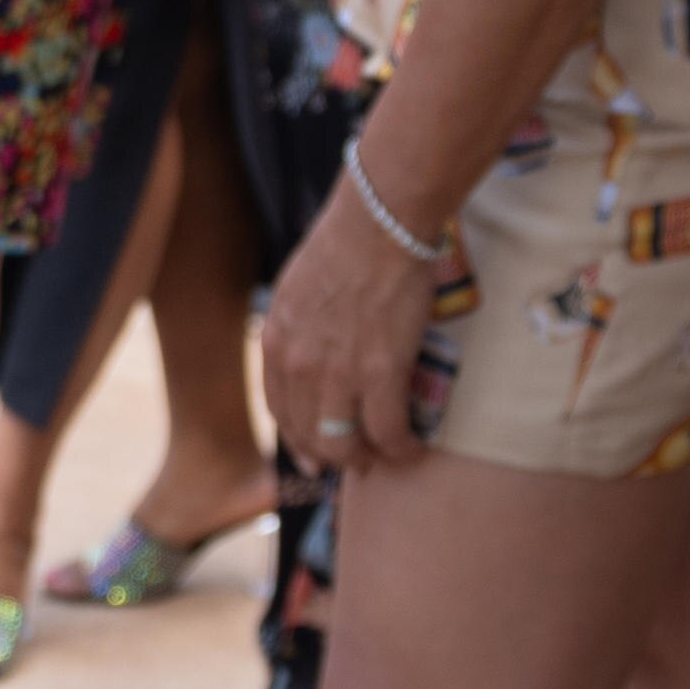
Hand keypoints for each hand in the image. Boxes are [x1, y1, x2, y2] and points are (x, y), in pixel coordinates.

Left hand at [261, 189, 444, 471]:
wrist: (377, 227)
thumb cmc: (346, 247)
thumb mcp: (298, 290)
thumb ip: (299, 327)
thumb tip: (311, 349)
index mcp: (276, 341)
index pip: (279, 409)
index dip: (298, 438)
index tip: (314, 455)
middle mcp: (298, 363)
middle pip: (308, 433)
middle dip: (333, 455)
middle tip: (358, 462)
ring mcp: (336, 371)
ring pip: (344, 442)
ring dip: (367, 458)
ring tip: (387, 457)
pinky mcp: (379, 372)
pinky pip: (388, 431)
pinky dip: (401, 449)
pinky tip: (413, 449)